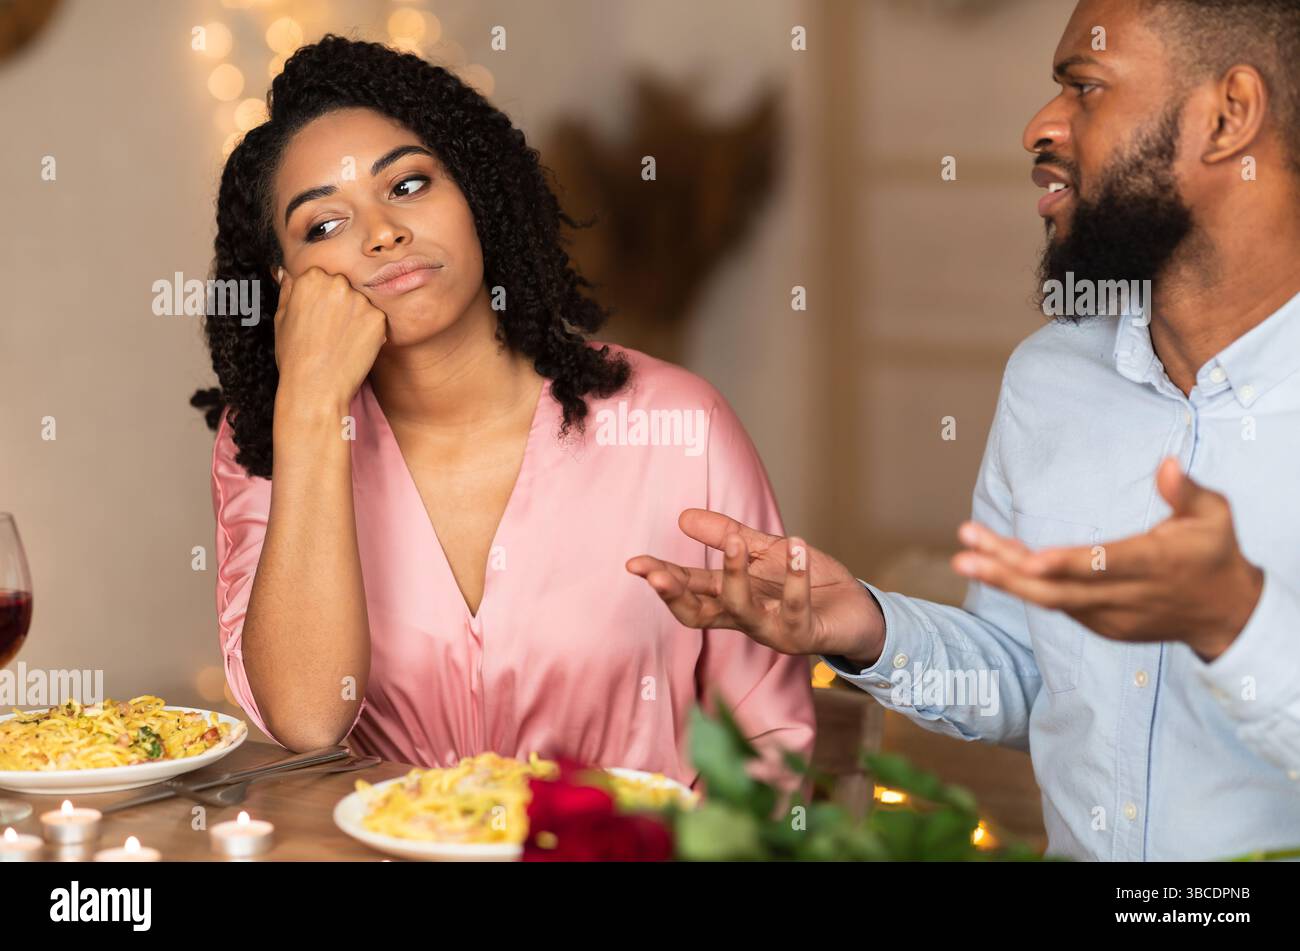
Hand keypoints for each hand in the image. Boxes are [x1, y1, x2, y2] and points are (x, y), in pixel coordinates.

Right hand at [272, 266, 388, 411]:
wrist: (316, 387)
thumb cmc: (294, 357)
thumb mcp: (281, 319)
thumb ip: (288, 291)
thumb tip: (286, 272)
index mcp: (311, 278)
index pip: (322, 277)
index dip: (321, 299)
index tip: (319, 317)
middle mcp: (337, 283)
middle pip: (344, 287)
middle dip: (340, 304)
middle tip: (331, 332)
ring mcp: (359, 300)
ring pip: (361, 303)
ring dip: (356, 318)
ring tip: (341, 342)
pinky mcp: (378, 318)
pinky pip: (376, 320)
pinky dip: (369, 332)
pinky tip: (354, 347)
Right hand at [625, 509, 884, 661]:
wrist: (858, 609)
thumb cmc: (809, 584)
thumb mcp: (764, 552)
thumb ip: (728, 536)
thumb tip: (683, 517)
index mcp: (731, 600)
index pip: (688, 591)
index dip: (661, 579)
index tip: (635, 564)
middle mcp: (746, 619)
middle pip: (700, 613)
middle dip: (676, 594)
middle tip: (656, 574)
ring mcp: (773, 630)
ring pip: (742, 610)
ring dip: (734, 576)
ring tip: (733, 542)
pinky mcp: (804, 634)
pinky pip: (795, 607)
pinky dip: (795, 578)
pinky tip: (796, 546)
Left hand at [952, 457, 1263, 660]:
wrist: (1226, 616)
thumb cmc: (1214, 554)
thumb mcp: (1215, 516)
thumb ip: (1186, 492)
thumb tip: (1166, 463)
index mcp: (1156, 565)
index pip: (1104, 565)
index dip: (1066, 565)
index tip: (1029, 561)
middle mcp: (1128, 596)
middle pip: (1059, 590)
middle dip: (1008, 575)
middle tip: (964, 557)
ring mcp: (1111, 617)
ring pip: (1050, 600)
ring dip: (1005, 578)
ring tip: (965, 556)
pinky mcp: (1100, 625)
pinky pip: (1057, 604)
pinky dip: (1024, 586)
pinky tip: (994, 562)